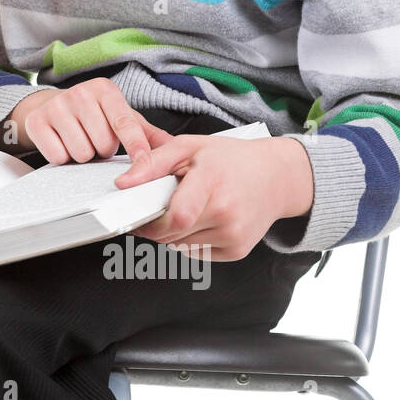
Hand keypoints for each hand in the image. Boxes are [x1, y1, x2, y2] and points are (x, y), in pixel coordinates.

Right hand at [4, 78, 174, 165]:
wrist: (50, 106)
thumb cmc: (92, 114)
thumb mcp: (120, 117)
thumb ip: (147, 134)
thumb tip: (178, 149)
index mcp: (106, 90)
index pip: (125, 123)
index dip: (136, 146)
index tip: (143, 162)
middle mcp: (80, 93)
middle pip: (103, 144)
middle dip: (102, 151)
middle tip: (96, 142)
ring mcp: (57, 106)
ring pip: (81, 153)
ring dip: (83, 156)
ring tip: (80, 142)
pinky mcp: (37, 121)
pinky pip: (57, 156)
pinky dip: (62, 157)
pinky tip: (62, 144)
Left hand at [114, 136, 314, 260]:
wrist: (276, 177)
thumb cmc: (230, 160)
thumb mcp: (189, 146)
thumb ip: (152, 163)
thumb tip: (122, 184)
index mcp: (213, 183)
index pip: (175, 217)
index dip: (149, 221)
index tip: (137, 213)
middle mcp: (227, 214)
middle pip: (171, 234)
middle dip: (155, 224)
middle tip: (159, 205)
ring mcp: (234, 236)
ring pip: (179, 246)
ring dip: (172, 232)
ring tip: (185, 207)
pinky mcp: (237, 251)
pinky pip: (195, 252)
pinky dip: (189, 239)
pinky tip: (201, 219)